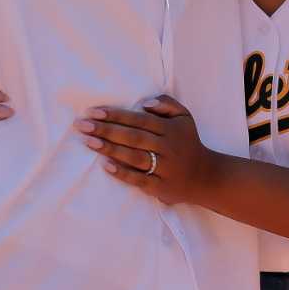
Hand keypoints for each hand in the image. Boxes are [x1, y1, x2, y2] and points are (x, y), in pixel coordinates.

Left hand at [76, 95, 209, 203]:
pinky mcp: (162, 187)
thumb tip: (145, 102)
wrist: (206, 177)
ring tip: (88, 142)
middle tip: (82, 125)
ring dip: (110, 149)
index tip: (93, 112)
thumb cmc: (187, 143)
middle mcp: (167, 148)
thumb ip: (167, 104)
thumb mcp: (184, 118)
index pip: (139, 120)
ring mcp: (165, 168)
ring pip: (135, 157)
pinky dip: (123, 173)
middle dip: (106, 130)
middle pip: (133, 137)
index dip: (116, 115)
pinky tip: (106, 166)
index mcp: (170, 129)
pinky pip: (140, 180)